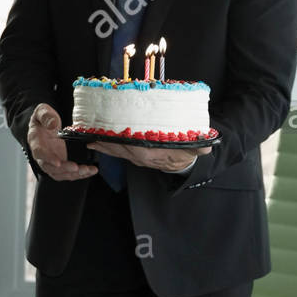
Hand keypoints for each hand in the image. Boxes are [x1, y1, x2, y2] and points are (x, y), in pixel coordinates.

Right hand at [28, 102, 95, 180]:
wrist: (45, 124)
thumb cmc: (43, 118)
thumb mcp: (42, 111)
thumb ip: (46, 116)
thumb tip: (53, 124)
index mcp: (35, 141)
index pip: (39, 153)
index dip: (48, 159)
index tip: (58, 162)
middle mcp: (41, 155)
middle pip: (49, 167)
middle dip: (64, 169)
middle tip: (77, 167)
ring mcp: (50, 161)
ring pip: (59, 173)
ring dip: (73, 174)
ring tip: (87, 170)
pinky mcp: (60, 163)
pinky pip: (67, 173)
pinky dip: (79, 174)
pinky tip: (90, 171)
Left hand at [87, 141, 210, 171]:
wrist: (184, 163)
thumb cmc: (186, 151)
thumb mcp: (196, 148)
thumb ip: (200, 146)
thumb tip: (207, 146)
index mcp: (153, 154)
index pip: (133, 148)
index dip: (120, 142)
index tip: (108, 135)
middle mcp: (142, 157)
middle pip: (120, 150)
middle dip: (105, 142)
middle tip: (90, 133)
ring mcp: (137, 158)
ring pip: (117, 151)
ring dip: (103, 145)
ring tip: (89, 137)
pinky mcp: (135, 156)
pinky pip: (118, 152)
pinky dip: (107, 147)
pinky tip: (98, 143)